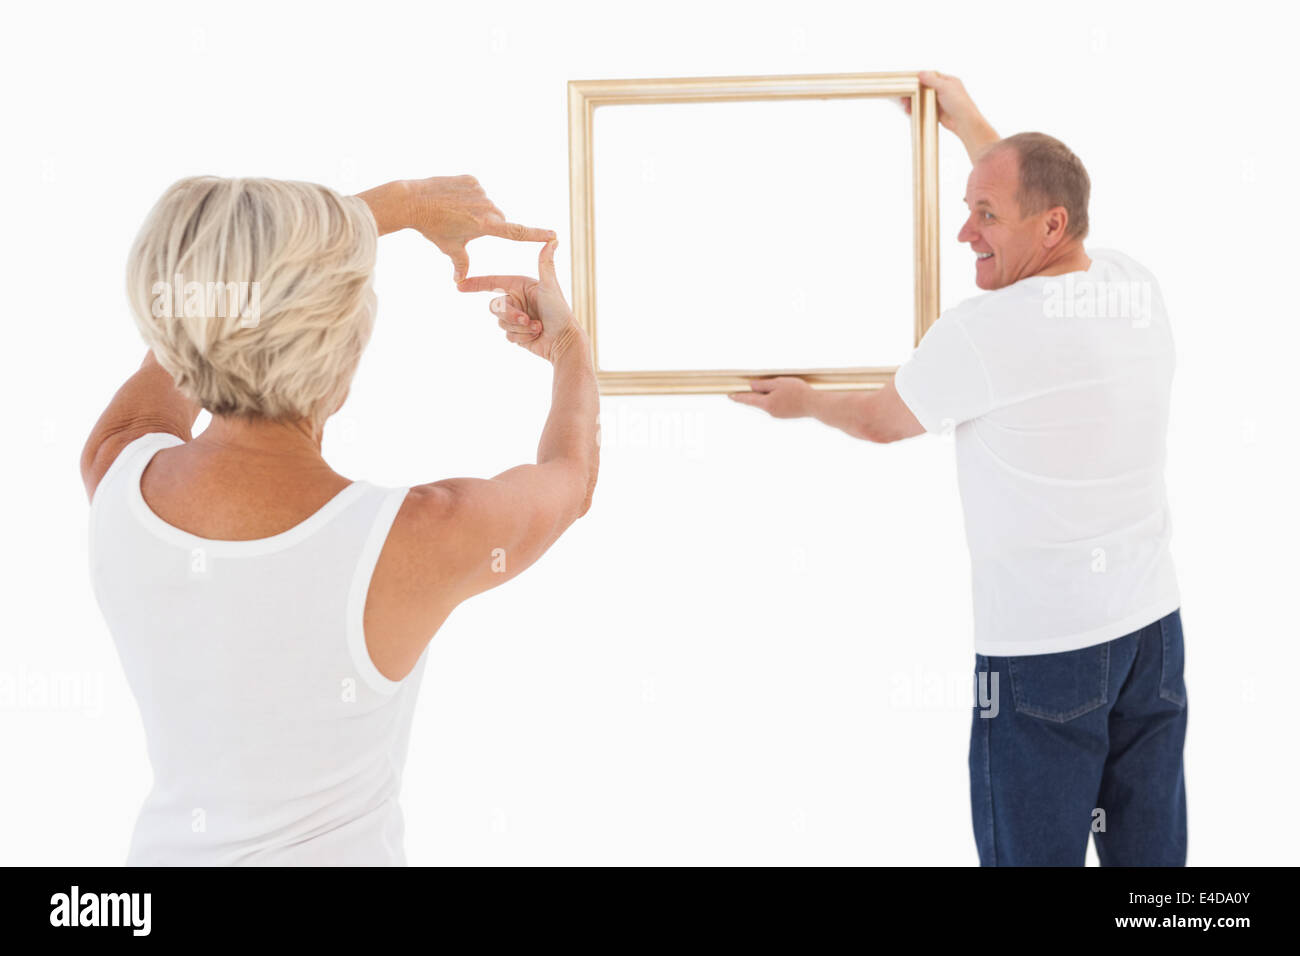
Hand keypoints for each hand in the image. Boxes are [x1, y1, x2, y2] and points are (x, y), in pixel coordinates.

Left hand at [404, 175, 554, 281]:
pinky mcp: (470, 179)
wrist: (413, 201)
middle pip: (498, 219)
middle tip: (464, 227)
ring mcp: (479, 191)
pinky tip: (451, 199)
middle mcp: (487, 207)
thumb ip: (461, 265)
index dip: (536, 235)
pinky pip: (476, 190)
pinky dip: (468, 196)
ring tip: (453, 212)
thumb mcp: (449, 248)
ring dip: (477, 210)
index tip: (554, 234)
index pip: (517, 232)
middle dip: (488, 225)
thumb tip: (460, 282)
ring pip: (487, 204)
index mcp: (486, 226)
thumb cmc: (432, 228)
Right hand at [456, 238, 581, 361]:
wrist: (563, 341)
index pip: (493, 282)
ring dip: (520, 327)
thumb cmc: (559, 312)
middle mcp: (516, 300)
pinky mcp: (516, 333)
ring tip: (537, 327)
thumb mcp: (550, 286)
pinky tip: (536, 335)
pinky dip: (522, 337)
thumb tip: (554, 239)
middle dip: (511, 315)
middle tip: (527, 319)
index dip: (476, 283)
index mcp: (520, 285)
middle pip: (495, 307)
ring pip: (501, 323)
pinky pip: (508, 335)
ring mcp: (515, 317)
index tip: (459, 284)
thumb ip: (546, 264)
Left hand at [728, 377, 813, 418]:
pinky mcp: (785, 415)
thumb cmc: (797, 391)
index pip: (748, 399)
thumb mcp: (778, 383)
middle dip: (759, 393)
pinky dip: (779, 398)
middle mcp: (770, 411)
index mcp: (766, 403)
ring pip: (769, 402)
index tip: (730, 396)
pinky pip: (777, 405)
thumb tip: (751, 386)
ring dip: (771, 394)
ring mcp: (778, 414)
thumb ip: (763, 385)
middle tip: (763, 385)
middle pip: (759, 400)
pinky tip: (789, 394)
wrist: (814, 404)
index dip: (739, 396)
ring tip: (786, 387)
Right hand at [902, 71, 998, 159]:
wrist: (964, 122)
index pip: (931, 76)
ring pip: (923, 99)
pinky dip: (917, 109)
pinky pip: (924, 108)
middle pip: (925, 88)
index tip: (908, 81)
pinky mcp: (937, 111)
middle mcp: (944, 90)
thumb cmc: (959, 103)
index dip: (920, 78)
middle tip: (903, 94)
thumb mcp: (945, 87)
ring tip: (905, 104)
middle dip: (914, 91)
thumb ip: (932, 80)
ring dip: (914, 101)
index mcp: (948, 81)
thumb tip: (920, 73)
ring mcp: (940, 101)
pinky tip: (910, 110)